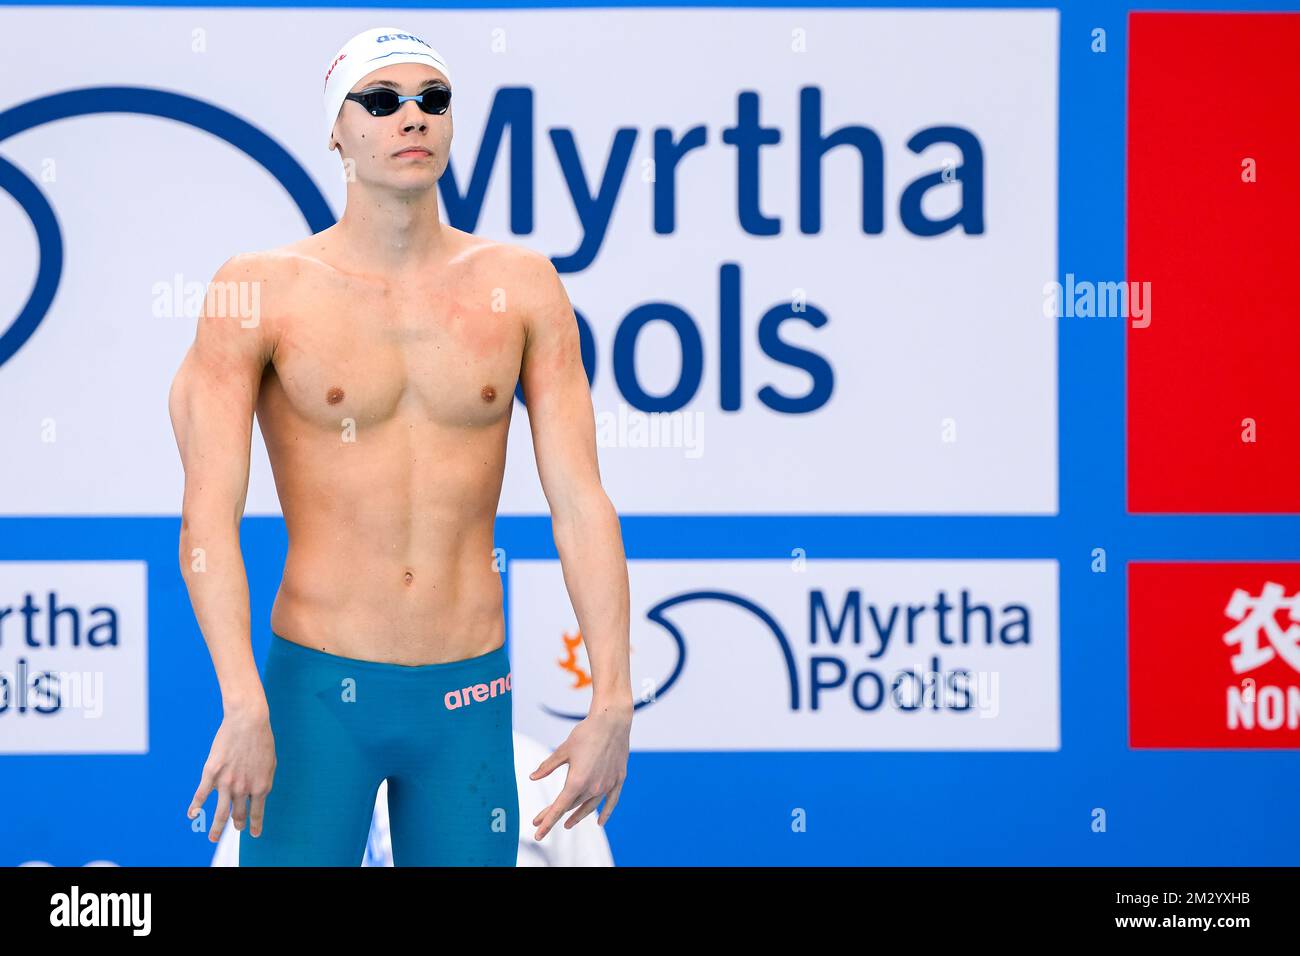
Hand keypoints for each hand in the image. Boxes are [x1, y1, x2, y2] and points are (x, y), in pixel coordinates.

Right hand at [187, 704, 275, 841]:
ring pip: (220, 812)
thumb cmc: (261, 740)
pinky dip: (195, 807)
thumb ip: (263, 781)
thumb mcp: (269, 763)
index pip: (257, 812)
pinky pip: (201, 795)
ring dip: (216, 828)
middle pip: (238, 814)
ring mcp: (226, 783)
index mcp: (261, 786)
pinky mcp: (211, 773)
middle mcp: (244, 788)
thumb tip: (257, 795)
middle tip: (236, 829)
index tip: (253, 833)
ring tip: (213, 838)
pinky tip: (192, 815)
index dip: (255, 824)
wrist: (248, 721)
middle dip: (237, 825)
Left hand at [529, 703, 630, 839]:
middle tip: (540, 821)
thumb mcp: (563, 750)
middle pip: (571, 806)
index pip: (558, 807)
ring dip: (578, 816)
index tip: (537, 833)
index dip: (547, 820)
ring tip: (568, 824)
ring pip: (590, 806)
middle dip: (555, 814)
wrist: (612, 721)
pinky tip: (600, 822)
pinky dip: (606, 813)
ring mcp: (607, 785)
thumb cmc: (585, 733)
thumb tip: (533, 777)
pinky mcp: (618, 780)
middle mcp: (593, 787)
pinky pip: (611, 802)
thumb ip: (548, 766)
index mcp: (576, 781)